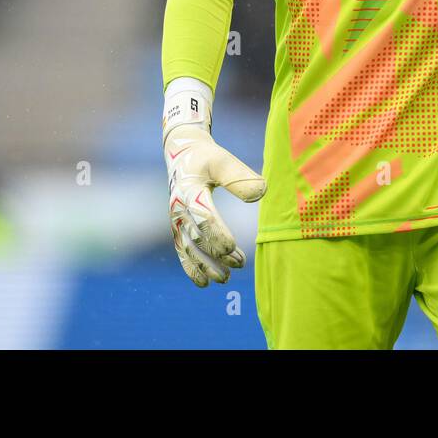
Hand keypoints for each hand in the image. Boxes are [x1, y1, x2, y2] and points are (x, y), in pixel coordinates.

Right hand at [162, 79, 266, 286]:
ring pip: (189, 249)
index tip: (232, 247)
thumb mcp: (222, 160)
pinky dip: (191, 268)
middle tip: (240, 263)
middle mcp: (179, 208)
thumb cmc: (206, 157)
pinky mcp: (178, 227)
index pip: (203, 216)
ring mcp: (176, 220)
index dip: (217, 233)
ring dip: (205, 266)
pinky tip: (204, 283)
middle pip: (197, 237)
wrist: (182, 153)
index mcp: (189, 190)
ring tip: (225, 279)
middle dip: (217, 254)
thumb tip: (261, 193)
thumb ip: (240, 176)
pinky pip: (182, 251)